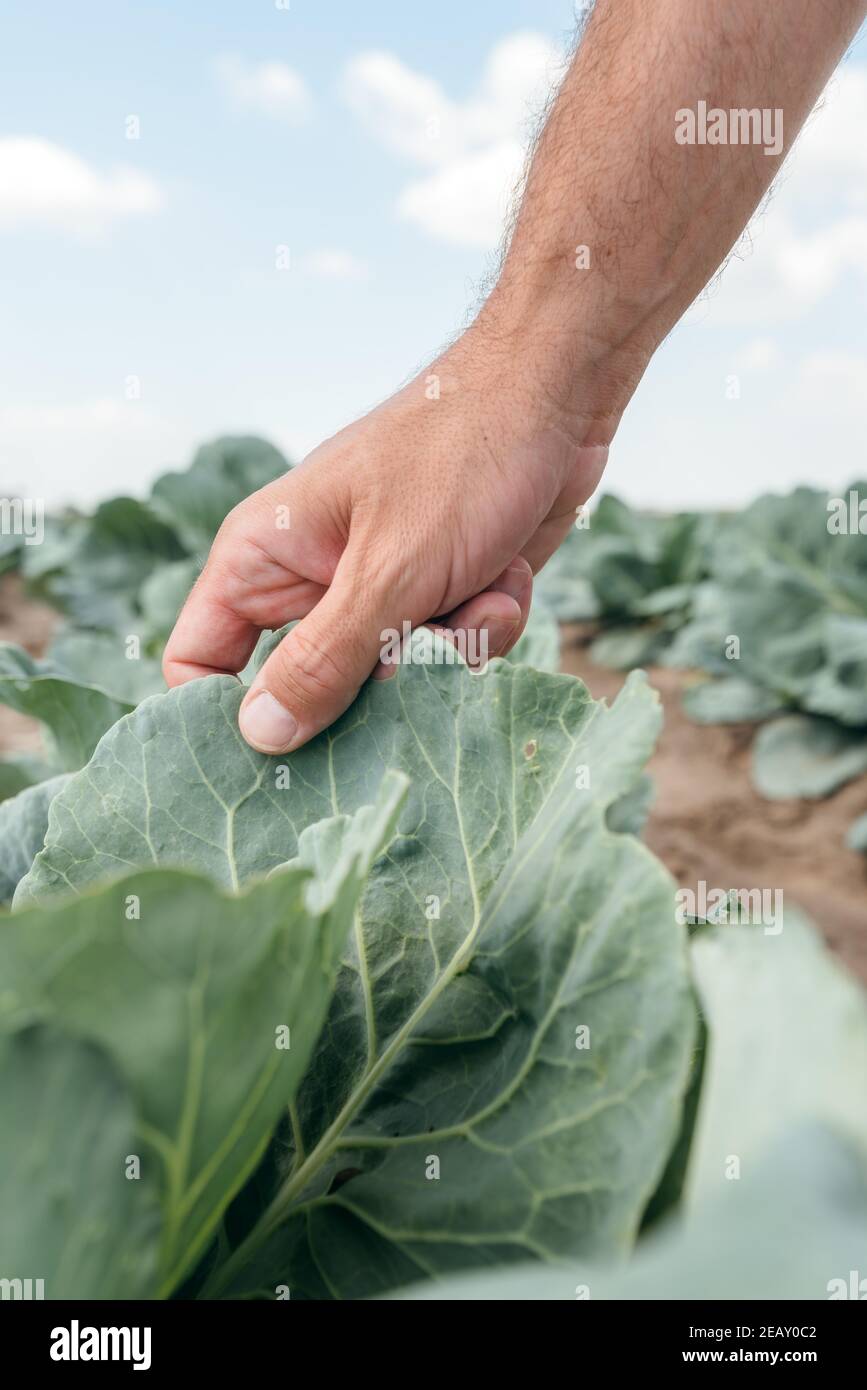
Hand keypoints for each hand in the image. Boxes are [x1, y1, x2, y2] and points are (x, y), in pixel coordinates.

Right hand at [162, 325, 615, 752]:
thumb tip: (256, 739)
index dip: (224, 717)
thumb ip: (322, 660)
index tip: (280, 762)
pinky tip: (509, 574)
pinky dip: (488, 621)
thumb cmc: (459, 456)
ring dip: (451, 648)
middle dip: (376, 686)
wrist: (555, 394)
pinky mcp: (438, 596)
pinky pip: (450, 653)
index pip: (198, 659)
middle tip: (416, 655)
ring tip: (481, 586)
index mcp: (263, 558)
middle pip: (310, 689)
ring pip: (394, 680)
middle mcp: (311, 580)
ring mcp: (378, 590)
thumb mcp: (389, 570)